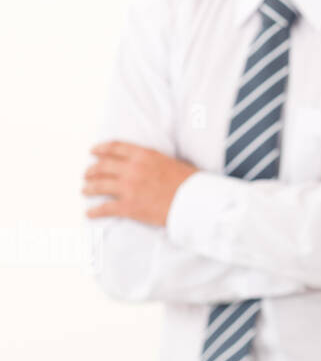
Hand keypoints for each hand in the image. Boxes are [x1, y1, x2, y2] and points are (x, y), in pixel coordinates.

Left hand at [83, 141, 197, 226]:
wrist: (194, 200)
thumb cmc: (188, 181)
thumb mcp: (169, 161)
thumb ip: (151, 160)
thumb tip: (143, 163)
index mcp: (144, 155)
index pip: (115, 147)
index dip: (101, 149)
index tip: (93, 151)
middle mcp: (133, 169)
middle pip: (103, 166)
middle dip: (91, 170)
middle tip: (87, 174)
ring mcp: (129, 188)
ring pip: (99, 186)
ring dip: (89, 188)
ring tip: (85, 190)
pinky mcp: (129, 206)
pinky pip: (104, 208)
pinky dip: (94, 212)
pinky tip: (89, 213)